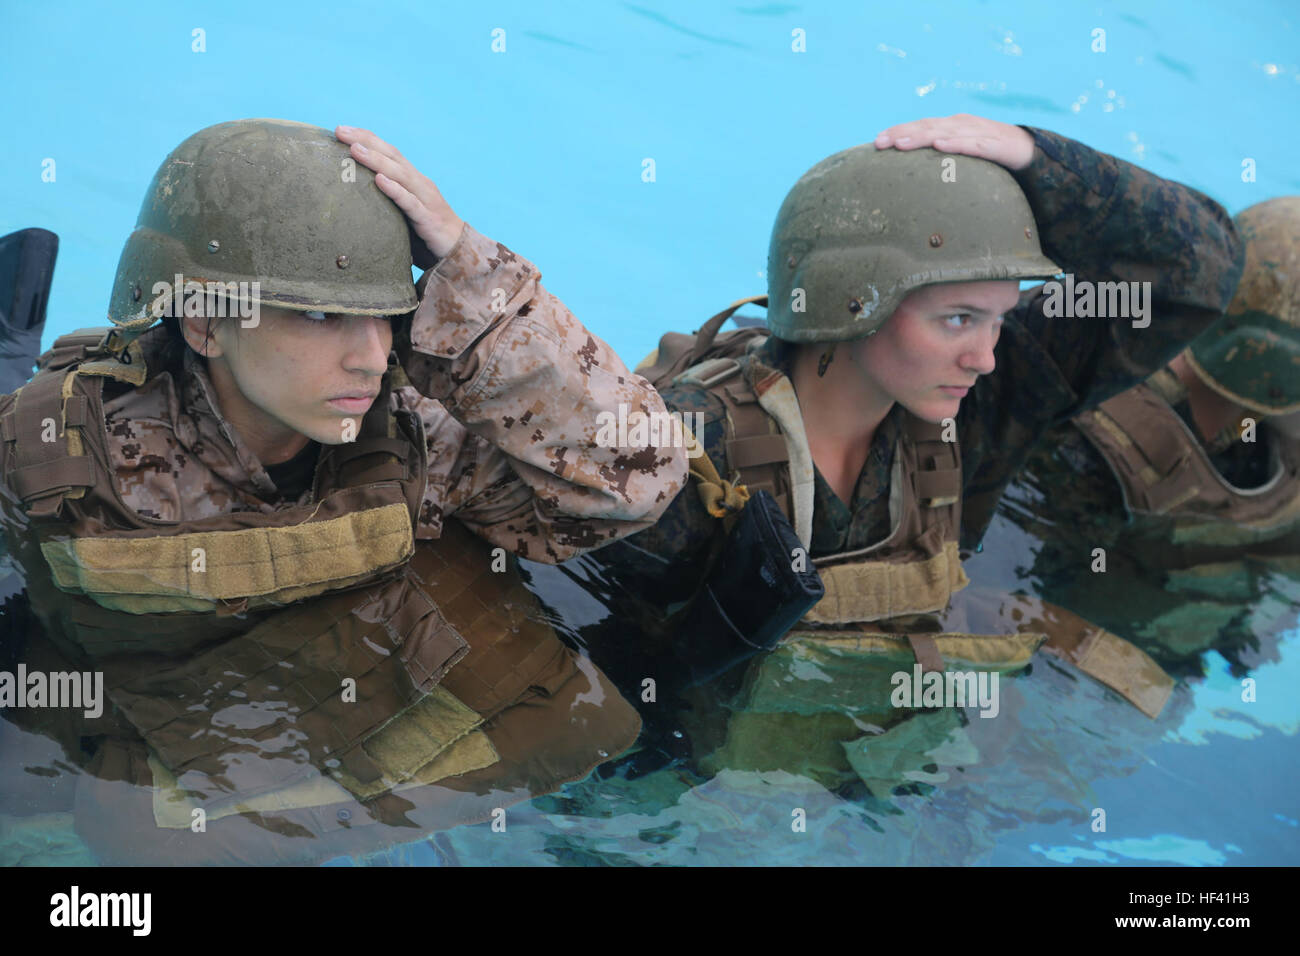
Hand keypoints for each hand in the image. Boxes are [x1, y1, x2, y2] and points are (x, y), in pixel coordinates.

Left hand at [334, 126, 464, 268]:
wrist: (461, 252)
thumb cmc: (427, 234)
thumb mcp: (405, 212)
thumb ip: (386, 202)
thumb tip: (352, 201)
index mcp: (413, 180)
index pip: (389, 152)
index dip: (367, 138)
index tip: (341, 130)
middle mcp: (420, 184)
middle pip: (392, 156)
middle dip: (365, 141)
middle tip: (340, 131)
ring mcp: (426, 200)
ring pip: (400, 174)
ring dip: (376, 160)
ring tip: (355, 149)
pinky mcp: (429, 219)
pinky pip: (410, 203)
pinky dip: (395, 190)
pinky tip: (379, 180)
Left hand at [873, 114, 1034, 171]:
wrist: (1028, 149)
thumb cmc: (989, 153)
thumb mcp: (959, 153)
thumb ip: (938, 161)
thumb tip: (910, 177)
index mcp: (950, 126)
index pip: (919, 126)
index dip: (898, 131)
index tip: (875, 142)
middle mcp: (960, 125)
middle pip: (926, 127)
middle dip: (901, 134)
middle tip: (879, 143)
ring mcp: (977, 132)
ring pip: (944, 132)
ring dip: (920, 137)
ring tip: (900, 144)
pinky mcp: (994, 144)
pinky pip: (973, 144)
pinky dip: (955, 143)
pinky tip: (940, 145)